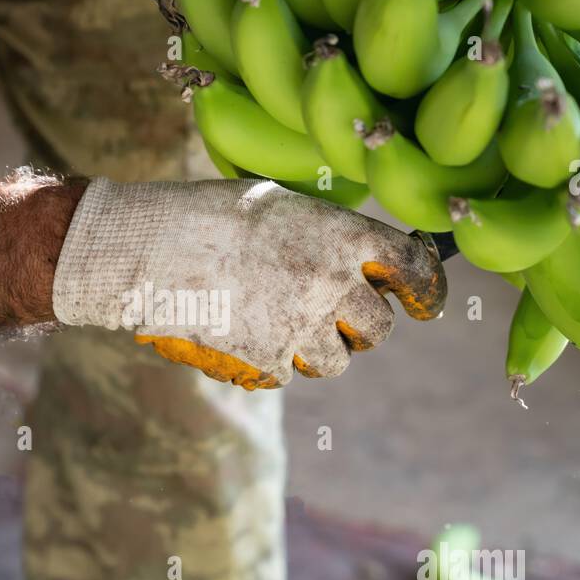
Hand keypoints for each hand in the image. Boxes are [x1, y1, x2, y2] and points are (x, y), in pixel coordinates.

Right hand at [52, 178, 446, 388]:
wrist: (153, 247)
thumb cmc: (211, 213)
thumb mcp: (282, 207)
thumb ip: (326, 235)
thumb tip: (362, 263)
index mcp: (344, 236)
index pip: (414, 268)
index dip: (427, 290)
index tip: (425, 304)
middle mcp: (334, 284)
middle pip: (379, 328)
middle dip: (361, 326)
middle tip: (334, 316)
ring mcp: (303, 327)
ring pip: (338, 359)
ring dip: (321, 349)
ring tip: (284, 325)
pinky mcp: (271, 361)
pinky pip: (290, 373)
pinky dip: (274, 361)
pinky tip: (245, 333)